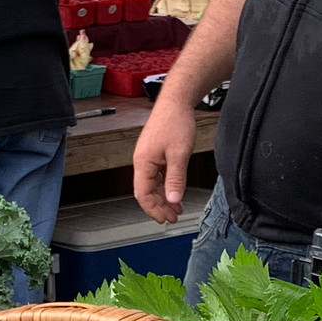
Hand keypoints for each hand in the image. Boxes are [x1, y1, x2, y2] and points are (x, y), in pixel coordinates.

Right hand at [132, 92, 198, 224]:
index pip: (143, 194)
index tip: (165, 219)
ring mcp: (148, 157)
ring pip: (153, 184)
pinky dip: (166, 186)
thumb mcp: (179, 154)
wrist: (176, 101)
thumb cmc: (175, 121)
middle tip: (172, 217)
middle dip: (160, 206)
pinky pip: (158, 175)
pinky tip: (175, 191)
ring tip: (176, 208)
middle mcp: (142, 161)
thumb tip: (173, 199)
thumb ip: (176, 178)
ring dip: (164, 197)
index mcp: (142, 162)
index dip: (153, 209)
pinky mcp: (155, 153)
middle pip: (147, 191)